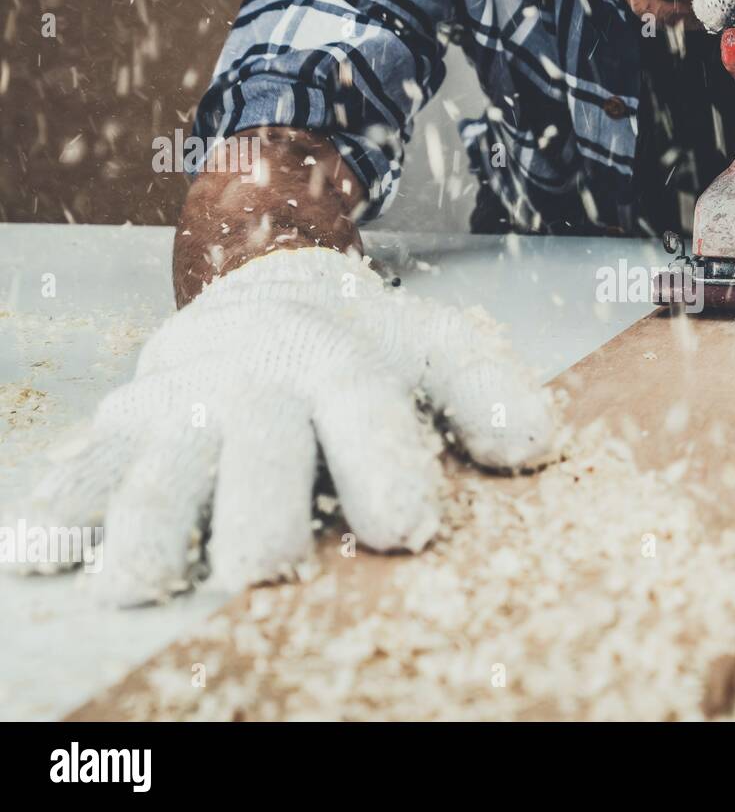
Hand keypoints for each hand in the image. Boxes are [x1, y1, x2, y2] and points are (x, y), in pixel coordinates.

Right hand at [3, 249, 557, 604]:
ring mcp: (181, 406)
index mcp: (340, 363)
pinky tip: (41, 552)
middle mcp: (253, 382)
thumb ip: (488, 393)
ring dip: (147, 526)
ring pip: (157, 470)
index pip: (363, 410)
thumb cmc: (369, 349)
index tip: (406, 530)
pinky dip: (62, 506)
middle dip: (259, 508)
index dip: (384, 465)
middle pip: (253, 451)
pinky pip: (84, 468)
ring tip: (136, 585)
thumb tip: (537, 444)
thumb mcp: (439, 350)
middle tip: (264, 571)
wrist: (270, 297)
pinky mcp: (125, 429)